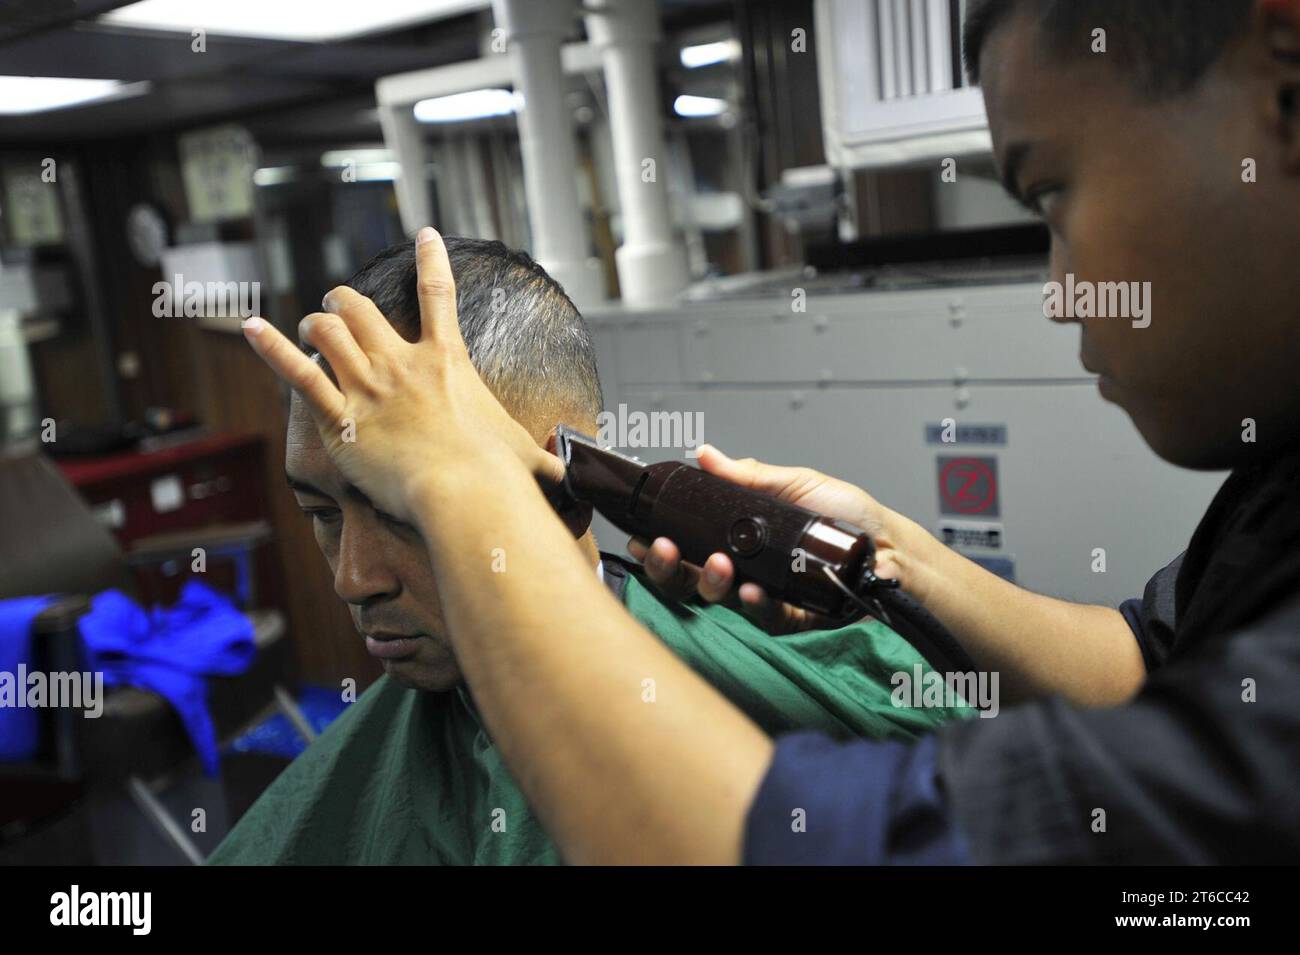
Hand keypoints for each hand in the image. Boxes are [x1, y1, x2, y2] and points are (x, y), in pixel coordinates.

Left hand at [242, 227, 564, 523]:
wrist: (464, 491)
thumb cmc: (500, 476)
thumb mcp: (532, 457)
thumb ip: (551, 459)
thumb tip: (579, 473)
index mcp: (447, 362)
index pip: (439, 294)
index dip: (431, 258)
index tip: (424, 231)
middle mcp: (402, 364)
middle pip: (362, 307)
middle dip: (345, 301)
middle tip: (340, 308)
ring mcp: (368, 387)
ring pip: (328, 331)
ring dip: (317, 326)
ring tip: (312, 329)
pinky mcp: (340, 418)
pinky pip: (298, 373)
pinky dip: (271, 347)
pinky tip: (251, 327)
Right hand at [628, 445, 900, 633]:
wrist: (889, 544)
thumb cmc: (847, 516)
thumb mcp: (796, 484)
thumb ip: (749, 476)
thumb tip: (708, 454)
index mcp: (738, 541)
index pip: (687, 549)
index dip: (662, 548)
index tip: (644, 537)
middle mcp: (745, 571)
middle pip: (689, 581)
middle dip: (668, 569)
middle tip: (664, 551)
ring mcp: (765, 597)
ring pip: (720, 600)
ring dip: (708, 583)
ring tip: (717, 564)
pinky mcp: (792, 618)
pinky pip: (763, 618)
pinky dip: (754, 604)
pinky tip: (752, 591)